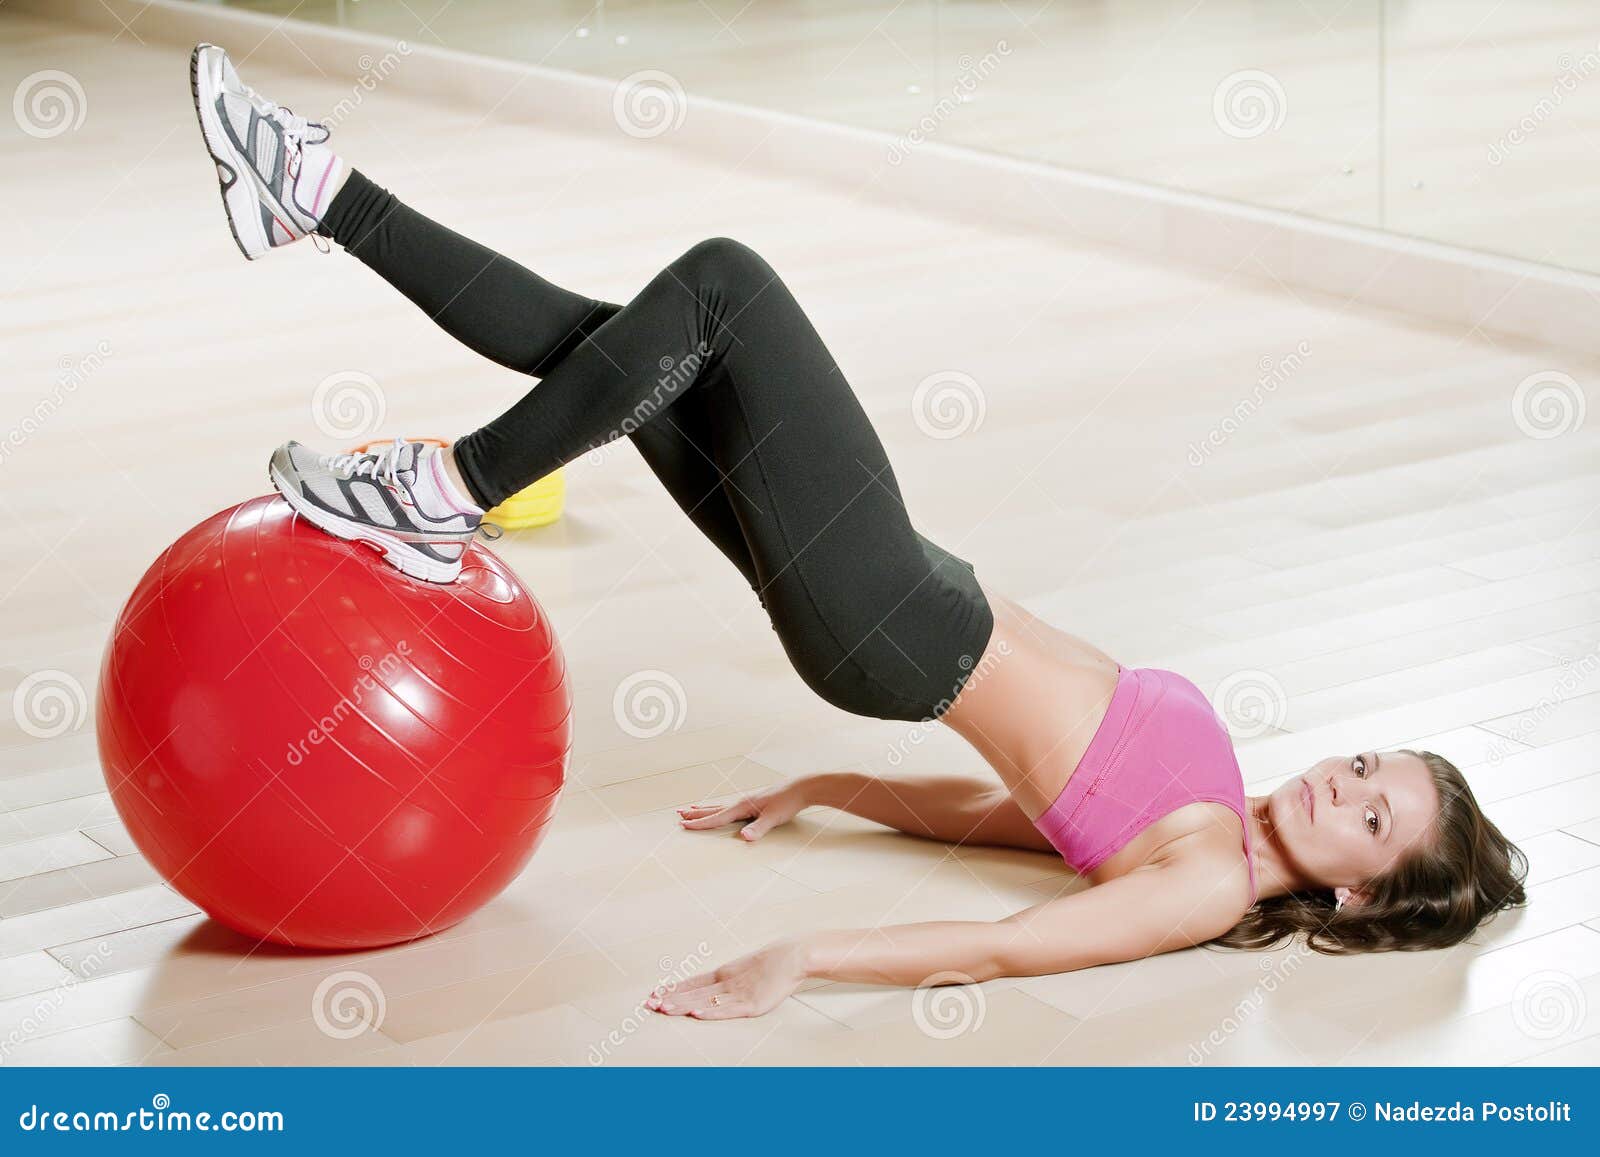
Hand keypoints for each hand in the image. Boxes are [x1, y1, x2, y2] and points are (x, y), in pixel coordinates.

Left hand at [645, 940, 809, 1019]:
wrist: (793, 956)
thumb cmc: (771, 964)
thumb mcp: (743, 970)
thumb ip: (727, 978)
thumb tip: (711, 986)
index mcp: (724, 974)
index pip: (693, 983)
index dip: (673, 989)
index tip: (654, 994)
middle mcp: (727, 983)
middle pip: (693, 992)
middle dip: (670, 999)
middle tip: (649, 1004)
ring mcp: (738, 994)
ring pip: (705, 1001)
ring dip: (683, 1005)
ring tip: (663, 1008)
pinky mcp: (751, 1005)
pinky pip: (727, 1010)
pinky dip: (711, 1012)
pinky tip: (696, 1014)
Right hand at [676, 779, 809, 841]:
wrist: (801, 787)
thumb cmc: (788, 801)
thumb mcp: (773, 817)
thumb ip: (759, 828)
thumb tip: (744, 838)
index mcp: (742, 805)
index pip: (716, 817)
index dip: (700, 823)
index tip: (683, 826)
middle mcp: (741, 802)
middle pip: (713, 809)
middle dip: (696, 814)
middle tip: (678, 815)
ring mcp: (746, 801)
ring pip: (719, 807)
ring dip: (704, 809)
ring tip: (690, 809)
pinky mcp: (753, 802)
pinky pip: (729, 807)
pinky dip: (718, 808)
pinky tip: (720, 809)